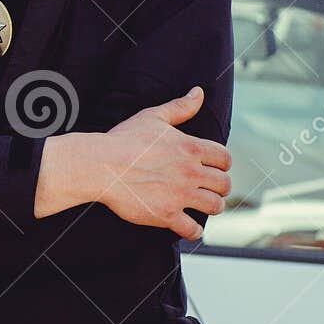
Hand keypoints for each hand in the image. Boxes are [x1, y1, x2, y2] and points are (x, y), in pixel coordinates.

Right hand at [40, 87, 231, 238]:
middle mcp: (190, 173)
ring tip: (201, 204)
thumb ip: (179, 107)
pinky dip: (194, 230)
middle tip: (208, 187)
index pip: (225, 159)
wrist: (99, 165)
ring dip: (210, 206)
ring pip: (214, 206)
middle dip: (218, 186)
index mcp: (190, 149)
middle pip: (224, 184)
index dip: (221, 164)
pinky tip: (188, 225)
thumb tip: (199, 93)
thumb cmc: (123, 139)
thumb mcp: (152, 117)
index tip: (213, 167)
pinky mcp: (166, 215)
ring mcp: (180, 195)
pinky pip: (192, 229)